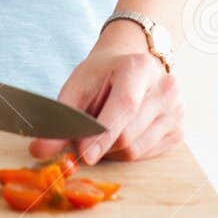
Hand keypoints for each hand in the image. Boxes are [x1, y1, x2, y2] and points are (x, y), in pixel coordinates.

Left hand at [27, 22, 182, 165]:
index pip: (124, 106)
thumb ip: (60, 118)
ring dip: (112, 151)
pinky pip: (147, 155)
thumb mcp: (78, 86)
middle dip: (100, 144)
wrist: (132, 62)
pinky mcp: (179, 128)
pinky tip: (124, 131)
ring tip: (106, 129)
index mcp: (139, 67)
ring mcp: (176, 109)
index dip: (103, 134)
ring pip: (136, 151)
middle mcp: (165, 87)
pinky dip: (129, 152)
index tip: (84, 155)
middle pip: (127, 135)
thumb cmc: (103, 73)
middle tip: (85, 137)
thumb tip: (38, 151)